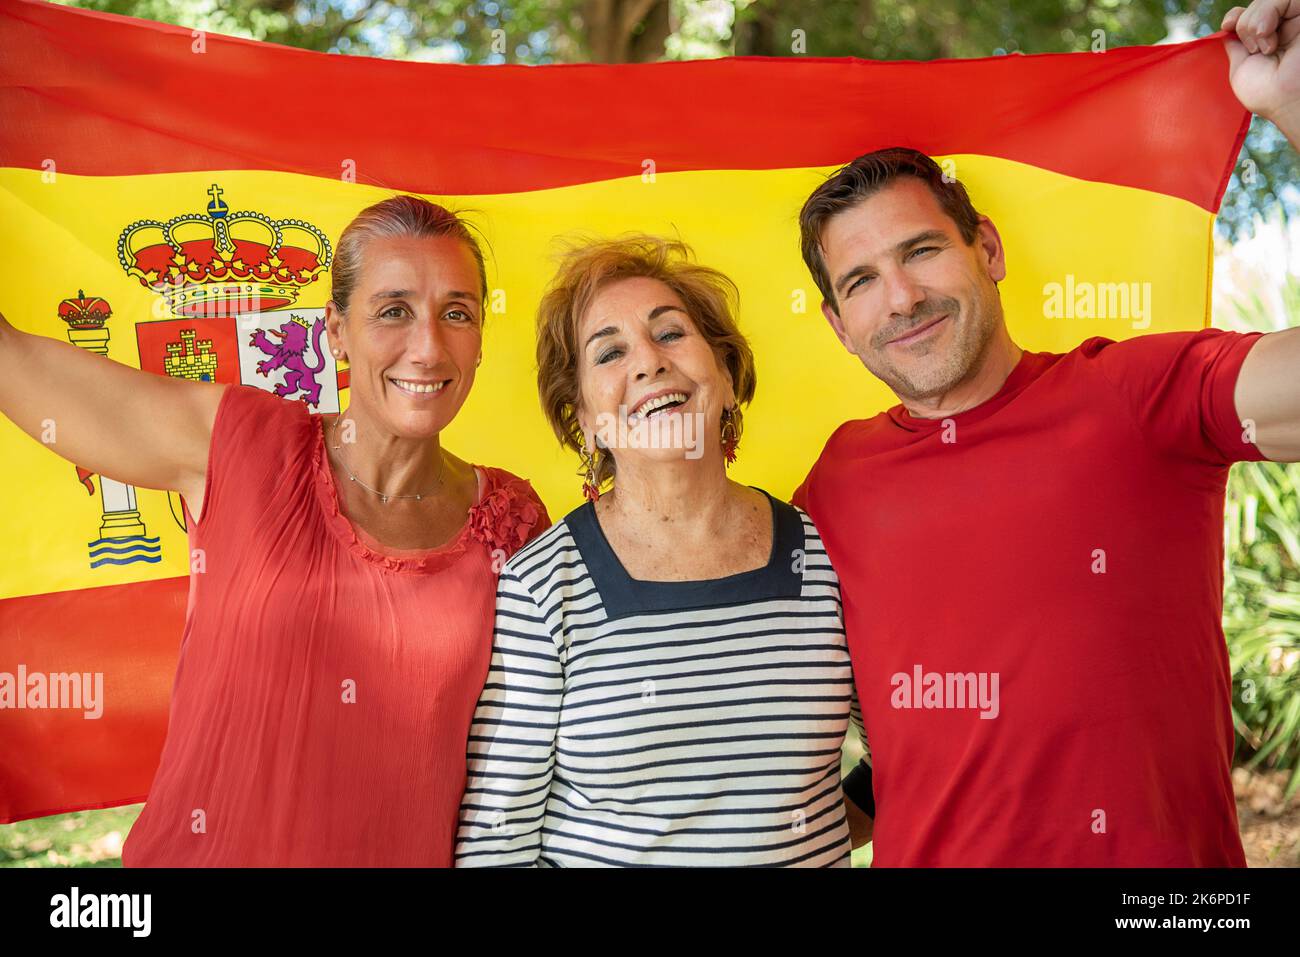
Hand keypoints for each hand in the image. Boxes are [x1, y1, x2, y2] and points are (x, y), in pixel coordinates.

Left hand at [1223, 1, 1299, 128]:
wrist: (1290, 98)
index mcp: (1270, 39)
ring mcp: (1296, 19)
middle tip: (1254, 49)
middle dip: (1245, 25)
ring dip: (1254, 23)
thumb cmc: (1268, 92)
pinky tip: (1268, 35)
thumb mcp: (1241, 68)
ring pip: (1267, 1)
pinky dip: (1266, 13)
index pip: (1250, 14)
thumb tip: (1228, 28)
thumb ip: (1236, 46)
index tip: (1228, 26)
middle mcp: (1285, 27)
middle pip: (1256, 6)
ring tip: (1264, 47)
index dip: (1236, 16)